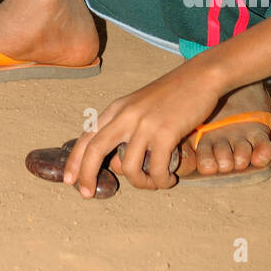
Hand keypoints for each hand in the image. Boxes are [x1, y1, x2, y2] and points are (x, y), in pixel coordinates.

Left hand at [63, 59, 222, 195]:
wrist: (200, 77)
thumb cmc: (173, 93)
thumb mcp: (140, 105)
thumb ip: (126, 127)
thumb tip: (119, 161)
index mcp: (117, 108)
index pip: (87, 136)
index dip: (74, 161)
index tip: (69, 180)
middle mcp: (125, 115)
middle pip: (94, 150)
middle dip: (86, 175)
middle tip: (87, 194)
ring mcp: (144, 124)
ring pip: (128, 167)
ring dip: (140, 183)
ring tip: (154, 183)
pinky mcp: (165, 133)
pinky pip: (156, 169)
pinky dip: (161, 180)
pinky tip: (169, 179)